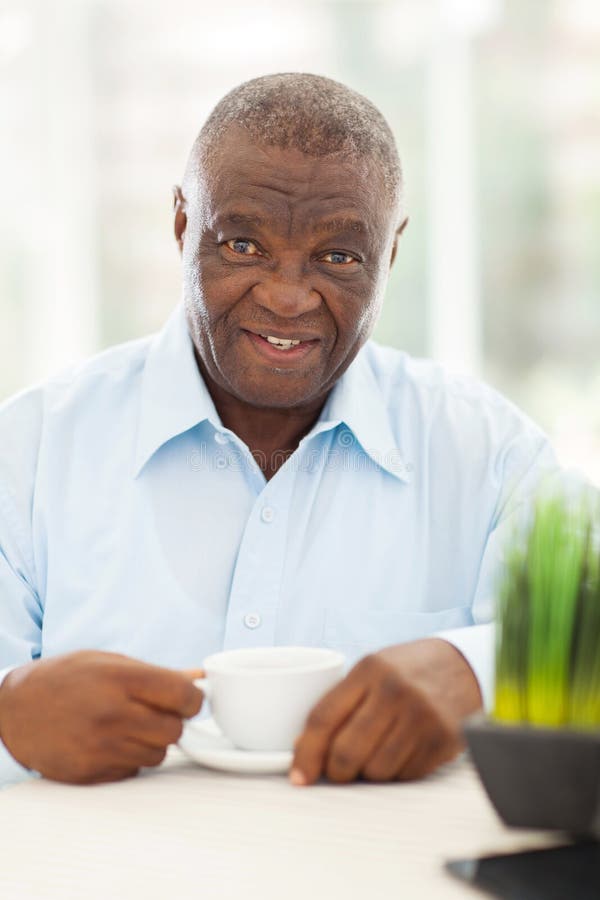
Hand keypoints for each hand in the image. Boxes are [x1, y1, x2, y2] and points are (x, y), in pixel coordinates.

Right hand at [0, 651, 203, 783]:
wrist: (14, 709)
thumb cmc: (63, 679)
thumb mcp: (109, 662)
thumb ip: (157, 674)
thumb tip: (200, 678)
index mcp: (120, 680)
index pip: (183, 696)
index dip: (192, 699)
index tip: (186, 699)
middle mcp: (111, 715)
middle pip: (174, 730)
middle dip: (172, 722)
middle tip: (155, 713)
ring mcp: (100, 748)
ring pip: (157, 755)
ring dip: (151, 742)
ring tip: (128, 726)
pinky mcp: (90, 774)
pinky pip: (132, 771)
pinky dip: (129, 759)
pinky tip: (110, 742)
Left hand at [290, 638, 481, 784]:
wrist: (462, 666)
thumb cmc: (406, 671)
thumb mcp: (370, 672)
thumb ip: (338, 704)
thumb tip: (301, 747)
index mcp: (369, 669)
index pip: (324, 718)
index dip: (305, 753)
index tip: (299, 776)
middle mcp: (396, 691)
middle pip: (347, 752)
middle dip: (336, 771)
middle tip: (338, 770)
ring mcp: (423, 716)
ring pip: (376, 771)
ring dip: (369, 772)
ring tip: (377, 752)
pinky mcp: (444, 739)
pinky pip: (406, 776)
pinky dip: (397, 773)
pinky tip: (403, 750)